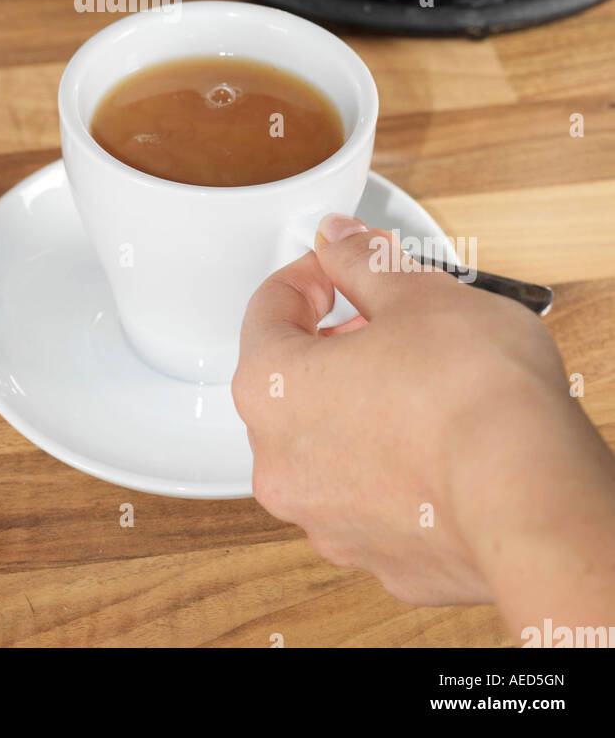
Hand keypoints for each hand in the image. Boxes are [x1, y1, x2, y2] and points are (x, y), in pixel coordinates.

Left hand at [232, 214, 614, 630]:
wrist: (534, 500)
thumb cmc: (472, 399)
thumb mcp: (415, 294)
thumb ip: (363, 262)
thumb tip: (340, 241)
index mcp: (271, 388)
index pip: (267, 310)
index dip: (310, 275)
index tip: (340, 267)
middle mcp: (281, 463)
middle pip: (291, 383)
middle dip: (336, 345)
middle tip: (387, 321)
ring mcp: (328, 520)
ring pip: (331, 446)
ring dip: (364, 409)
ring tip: (426, 382)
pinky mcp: (381, 560)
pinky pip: (375, 497)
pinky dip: (397, 467)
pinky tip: (443, 444)